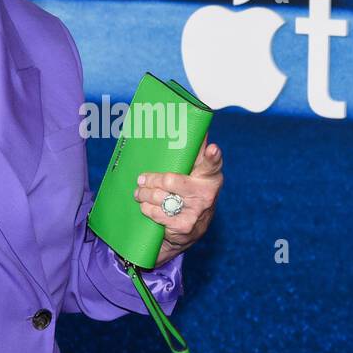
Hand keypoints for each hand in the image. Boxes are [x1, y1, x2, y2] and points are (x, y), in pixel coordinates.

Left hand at [132, 133, 222, 267]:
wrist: (190, 231)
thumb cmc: (190, 193)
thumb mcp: (196, 174)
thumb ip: (194, 151)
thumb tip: (192, 121)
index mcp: (210, 176)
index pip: (212, 163)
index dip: (213, 156)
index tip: (213, 149)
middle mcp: (207, 194)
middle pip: (171, 180)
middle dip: (151, 180)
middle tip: (141, 179)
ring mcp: (196, 211)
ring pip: (160, 197)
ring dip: (144, 194)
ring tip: (139, 192)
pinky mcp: (185, 226)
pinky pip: (158, 213)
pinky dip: (148, 209)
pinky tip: (146, 207)